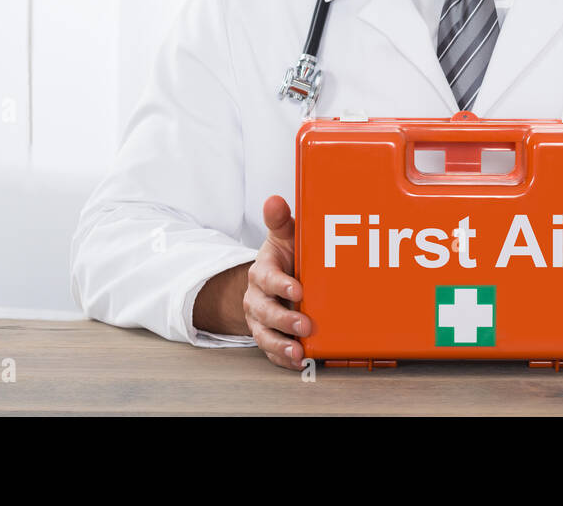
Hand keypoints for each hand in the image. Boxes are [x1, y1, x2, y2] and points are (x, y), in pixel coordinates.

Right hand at [241, 195, 311, 369]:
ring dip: (281, 345)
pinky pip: (272, 351)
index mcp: (262, 270)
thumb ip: (280, 221)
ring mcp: (261, 319)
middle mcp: (257, 297)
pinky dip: (283, 359)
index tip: (298, 289)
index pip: (266, 278)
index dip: (280, 284)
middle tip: (305, 324)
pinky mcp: (269, 335)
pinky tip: (299, 361)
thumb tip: (274, 200)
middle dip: (284, 319)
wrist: (275, 279)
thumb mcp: (285, 235)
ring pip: (264, 335)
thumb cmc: (286, 255)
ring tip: (298, 351)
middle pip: (264, 311)